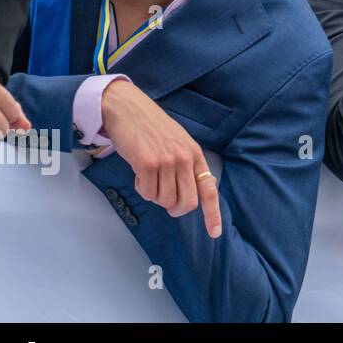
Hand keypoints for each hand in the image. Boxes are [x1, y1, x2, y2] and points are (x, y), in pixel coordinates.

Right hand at [100, 78, 221, 237]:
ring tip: (148, 177)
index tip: (214, 233)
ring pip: (164, 200)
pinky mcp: (147, 163)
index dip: (212, 214)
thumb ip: (184, 166)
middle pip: (187, 202)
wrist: (128, 109)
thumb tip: (183, 197)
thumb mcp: (177, 143)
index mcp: (195, 154)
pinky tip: (139, 172)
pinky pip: (147, 192)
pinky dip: (142, 188)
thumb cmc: (151, 128)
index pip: (209, 189)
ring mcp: (167, 161)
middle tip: (164, 201)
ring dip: (154, 195)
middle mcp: (184, 158)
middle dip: (175, 209)